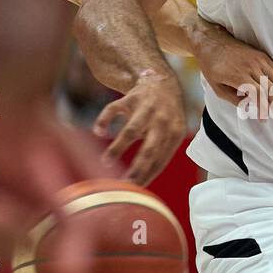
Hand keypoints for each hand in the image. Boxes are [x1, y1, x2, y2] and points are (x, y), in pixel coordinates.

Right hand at [93, 68, 187, 185]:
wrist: (162, 82)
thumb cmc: (165, 117)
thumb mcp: (171, 133)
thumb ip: (159, 153)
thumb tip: (140, 185)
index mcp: (174, 133)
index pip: (161, 159)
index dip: (148, 175)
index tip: (134, 190)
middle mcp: (162, 121)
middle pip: (150, 149)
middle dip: (137, 168)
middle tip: (124, 184)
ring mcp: (146, 108)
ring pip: (131, 131)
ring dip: (117, 148)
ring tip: (105, 163)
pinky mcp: (131, 98)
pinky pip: (114, 110)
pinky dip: (104, 120)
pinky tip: (98, 132)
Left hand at [192, 20, 272, 129]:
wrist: (213, 42)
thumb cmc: (212, 66)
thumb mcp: (217, 87)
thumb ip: (234, 99)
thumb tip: (250, 109)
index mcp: (238, 75)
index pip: (257, 94)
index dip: (263, 109)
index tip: (264, 121)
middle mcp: (252, 66)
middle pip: (272, 89)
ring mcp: (260, 60)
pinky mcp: (264, 56)